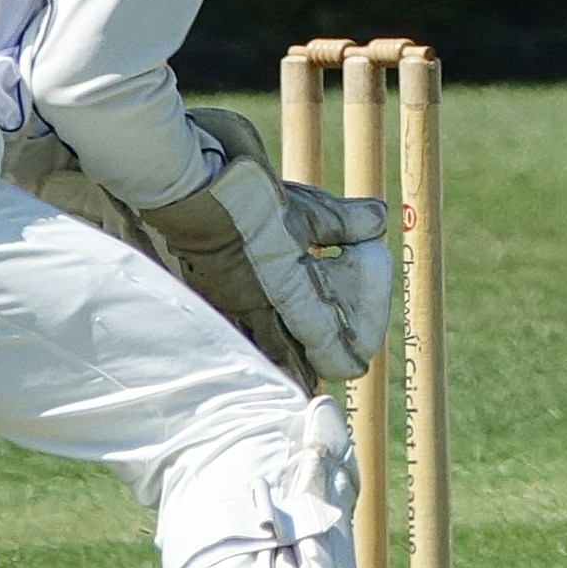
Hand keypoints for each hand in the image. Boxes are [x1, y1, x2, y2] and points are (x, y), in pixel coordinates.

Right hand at [145, 127, 394, 388]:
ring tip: (280, 362)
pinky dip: (239, 329)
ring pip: (250, 338)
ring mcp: (224, 299)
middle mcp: (254, 305)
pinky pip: (225, 319)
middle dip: (298, 366)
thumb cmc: (248, 200)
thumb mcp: (305, 209)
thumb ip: (343, 222)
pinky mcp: (201, 286)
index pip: (320, 338)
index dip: (339, 356)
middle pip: (280, 350)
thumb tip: (380, 220)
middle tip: (313, 378)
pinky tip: (241, 324)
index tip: (354, 367)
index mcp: (286, 292)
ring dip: (267, 351)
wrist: (186, 189)